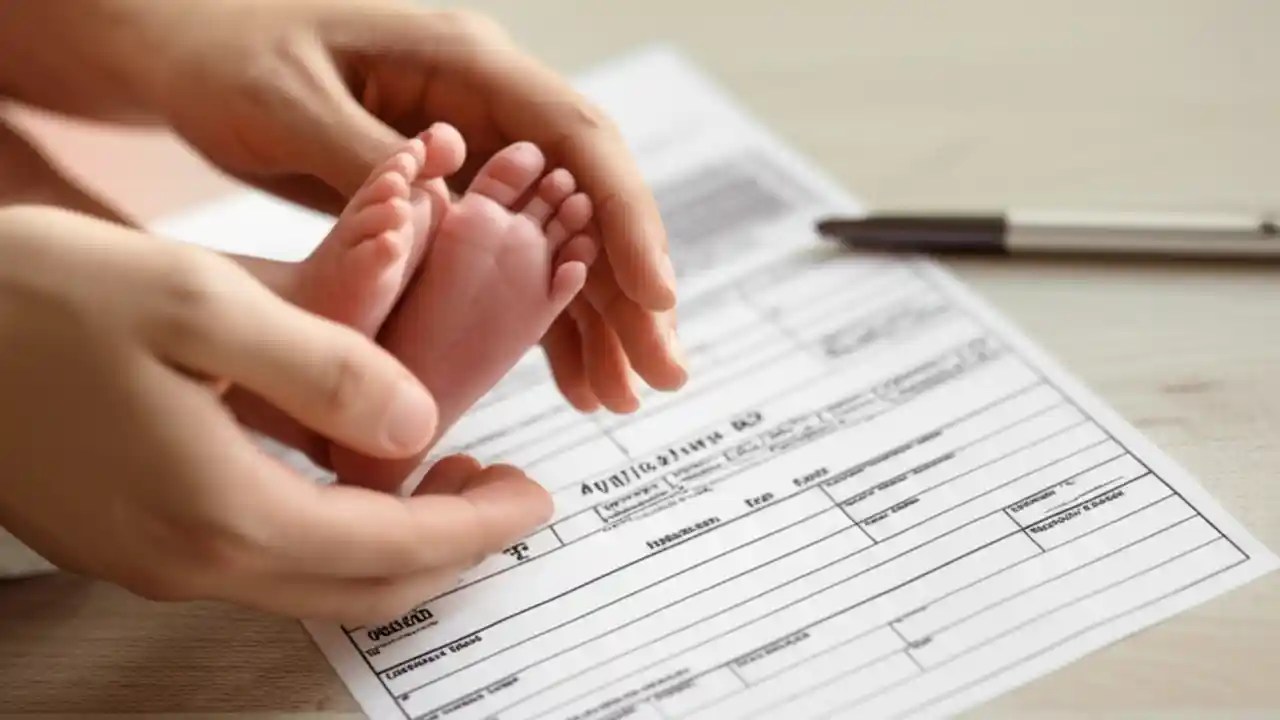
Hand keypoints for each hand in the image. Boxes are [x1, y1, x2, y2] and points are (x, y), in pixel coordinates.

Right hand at [0, 205, 550, 622]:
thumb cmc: (37, 303)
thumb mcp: (200, 303)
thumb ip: (327, 366)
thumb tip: (419, 421)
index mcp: (225, 512)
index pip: (396, 548)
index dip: (479, 526)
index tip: (535, 496)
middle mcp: (194, 559)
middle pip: (364, 589)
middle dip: (450, 547)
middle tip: (501, 492)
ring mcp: (158, 560)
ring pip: (315, 581)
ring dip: (393, 542)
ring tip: (444, 476)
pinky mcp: (134, 539)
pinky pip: (263, 557)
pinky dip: (332, 530)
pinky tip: (350, 469)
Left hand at [26, 0, 685, 412]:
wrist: (186, 48)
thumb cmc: (227, 55)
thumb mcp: (291, 106)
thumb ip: (378, 167)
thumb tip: (459, 231)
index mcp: (465, 62)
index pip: (575, 135)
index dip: (625, 216)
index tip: (656, 295)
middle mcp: (488, 106)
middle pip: (587, 196)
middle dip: (631, 286)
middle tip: (662, 371)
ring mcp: (476, 152)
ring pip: (560, 236)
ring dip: (597, 316)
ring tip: (621, 393)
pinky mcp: (452, 194)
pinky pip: (514, 260)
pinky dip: (544, 318)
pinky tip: (569, 374)